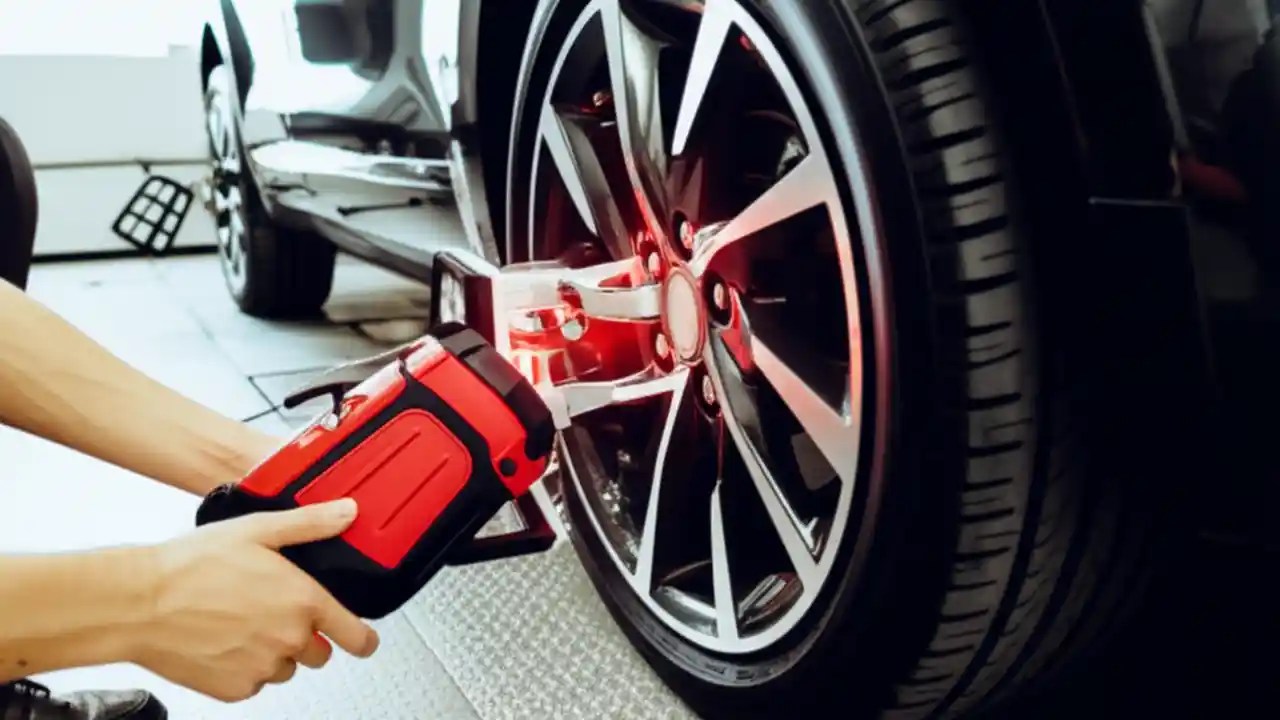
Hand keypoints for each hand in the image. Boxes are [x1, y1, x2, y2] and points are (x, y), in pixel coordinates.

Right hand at [133, 498, 379, 701]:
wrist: (139, 603)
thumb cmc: (191, 566)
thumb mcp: (258, 530)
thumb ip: (310, 524)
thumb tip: (347, 513)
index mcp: (303, 602)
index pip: (355, 636)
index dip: (362, 638)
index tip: (363, 639)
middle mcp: (288, 639)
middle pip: (319, 653)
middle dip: (305, 636)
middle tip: (272, 611)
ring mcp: (262, 668)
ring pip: (285, 668)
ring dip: (274, 652)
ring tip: (241, 622)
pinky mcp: (235, 689)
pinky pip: (254, 683)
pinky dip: (245, 667)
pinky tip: (223, 640)